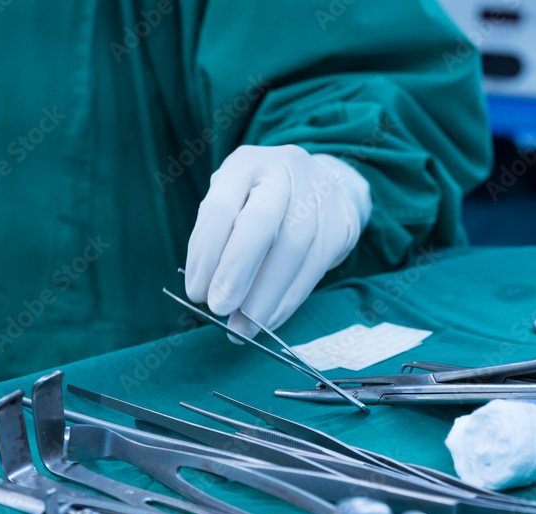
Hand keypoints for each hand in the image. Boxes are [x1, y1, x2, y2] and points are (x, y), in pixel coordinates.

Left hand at [185, 145, 370, 339]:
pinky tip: (268, 319)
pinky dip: (287, 301)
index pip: (221, 207)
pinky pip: (313, 270)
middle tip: (218, 308)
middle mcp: (284, 172)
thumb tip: (207, 291)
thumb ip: (217, 239)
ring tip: (242, 327)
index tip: (196, 292)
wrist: (320, 185)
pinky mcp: (340, 225)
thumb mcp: (232, 203)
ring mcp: (317, 196)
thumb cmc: (260, 200)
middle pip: (261, 223)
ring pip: (292, 251)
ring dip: (264, 297)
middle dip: (236, 271)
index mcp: (245, 164)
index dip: (206, 253)